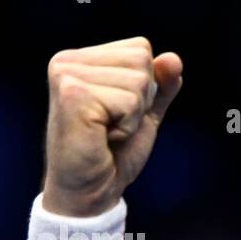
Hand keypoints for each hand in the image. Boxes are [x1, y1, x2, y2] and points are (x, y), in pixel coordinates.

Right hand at [42, 36, 182, 215]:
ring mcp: (67, 75)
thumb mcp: (144, 114)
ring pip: (138, 81)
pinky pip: (129, 101)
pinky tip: (103, 137)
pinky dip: (126, 126)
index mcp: (81, 59)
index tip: (117, 113)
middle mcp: (67, 60)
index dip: (144, 88)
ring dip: (133, 116)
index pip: (140, 48)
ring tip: (107, 131)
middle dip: (140, 101)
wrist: (92, 191)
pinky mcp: (72, 94)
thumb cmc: (113, 154)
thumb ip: (160, 86)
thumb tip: (174, 59)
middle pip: (142, 61)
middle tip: (112, 125)